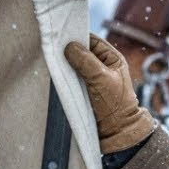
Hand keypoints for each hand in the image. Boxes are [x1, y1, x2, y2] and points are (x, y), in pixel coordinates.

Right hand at [64, 34, 156, 152]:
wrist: (116, 132)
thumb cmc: (115, 105)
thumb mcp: (102, 80)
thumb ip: (86, 62)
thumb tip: (69, 46)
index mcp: (112, 58)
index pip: (91, 40)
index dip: (77, 37)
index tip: (61, 36)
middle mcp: (102, 65)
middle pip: (81, 52)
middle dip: (68, 51)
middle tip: (53, 49)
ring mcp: (92, 78)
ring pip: (74, 65)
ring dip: (65, 65)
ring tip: (52, 62)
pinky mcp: (83, 89)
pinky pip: (71, 78)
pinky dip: (64, 76)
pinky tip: (56, 75)